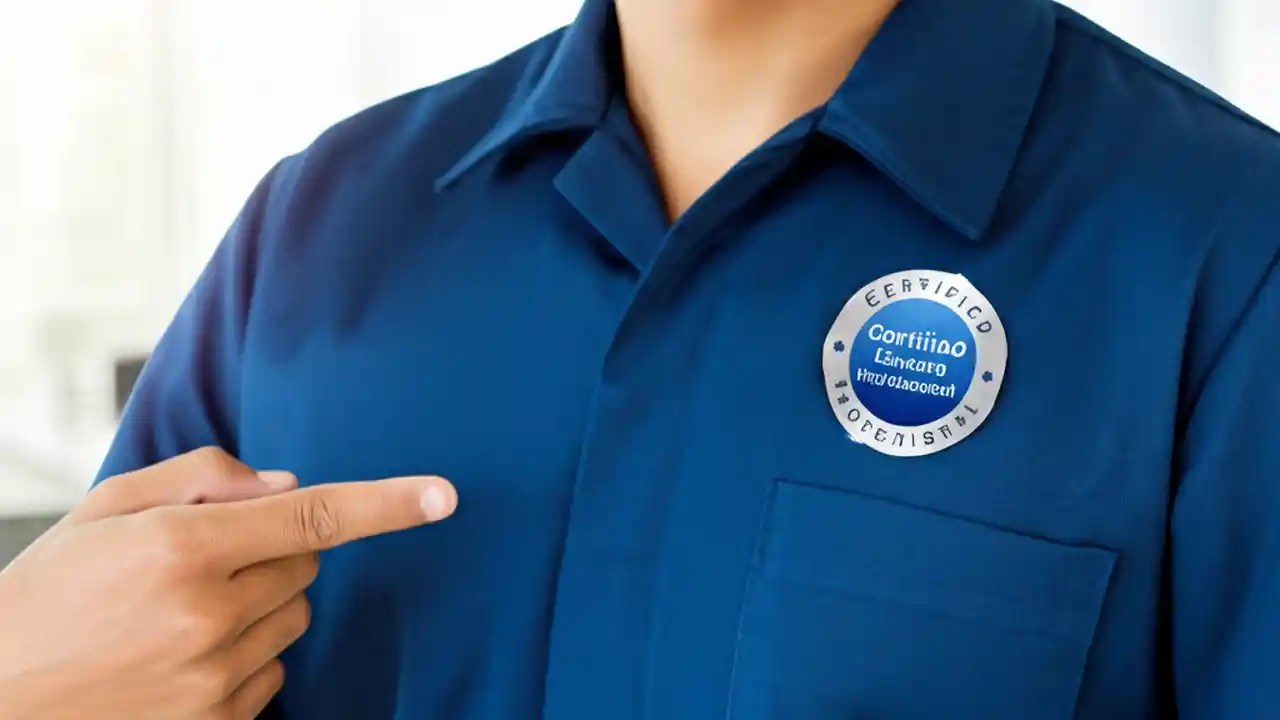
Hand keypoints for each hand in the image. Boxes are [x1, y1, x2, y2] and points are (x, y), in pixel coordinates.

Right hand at [0, 447, 456, 719]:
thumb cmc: (44, 597)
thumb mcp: (104, 510)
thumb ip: (203, 480)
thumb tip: (286, 485)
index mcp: (178, 548)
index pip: (311, 517)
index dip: (387, 504)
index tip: (444, 496)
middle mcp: (204, 615)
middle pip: (306, 564)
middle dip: (274, 550)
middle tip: (206, 560)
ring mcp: (212, 680)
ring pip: (294, 617)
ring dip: (262, 603)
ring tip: (179, 614)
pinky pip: (275, 673)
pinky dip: (248, 655)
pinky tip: (182, 657)